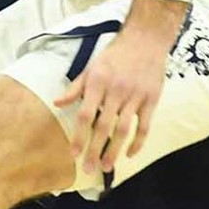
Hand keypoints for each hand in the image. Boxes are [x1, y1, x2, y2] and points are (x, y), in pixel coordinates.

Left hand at [54, 18, 169, 175]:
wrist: (146, 39)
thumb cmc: (115, 54)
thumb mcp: (91, 66)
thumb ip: (75, 88)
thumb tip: (57, 103)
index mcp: (98, 82)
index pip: (86, 115)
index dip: (79, 136)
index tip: (73, 153)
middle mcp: (116, 90)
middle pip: (104, 126)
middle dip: (95, 150)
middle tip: (88, 169)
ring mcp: (135, 96)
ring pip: (124, 129)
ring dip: (115, 151)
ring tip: (107, 167)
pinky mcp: (152, 99)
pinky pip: (144, 126)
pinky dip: (138, 142)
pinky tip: (130, 154)